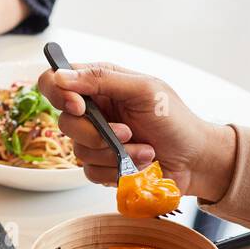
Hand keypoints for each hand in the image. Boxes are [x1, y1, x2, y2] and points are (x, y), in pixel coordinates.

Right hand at [36, 63, 237, 201]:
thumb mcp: (144, 90)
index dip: (58, 93)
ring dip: (116, 154)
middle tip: (127, 132)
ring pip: (78, 151)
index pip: (54, 81)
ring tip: (144, 150)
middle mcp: (93, 110)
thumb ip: (103, 79)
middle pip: (64, 122)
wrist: (195, 160)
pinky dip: (117, 170)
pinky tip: (139, 163)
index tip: (80, 107)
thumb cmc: (175, 120)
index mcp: (99, 84)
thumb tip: (61, 76)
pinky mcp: (101, 165)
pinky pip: (90, 172)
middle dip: (96, 134)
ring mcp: (95, 139)